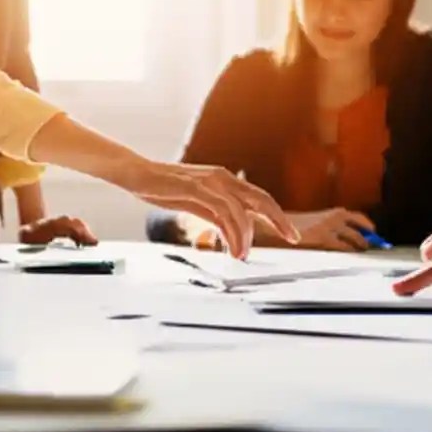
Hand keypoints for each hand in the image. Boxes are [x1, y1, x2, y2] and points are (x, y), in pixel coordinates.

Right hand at [25, 117, 298, 258]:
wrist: (137, 174)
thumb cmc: (165, 189)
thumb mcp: (197, 206)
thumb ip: (217, 216)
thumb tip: (233, 234)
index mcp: (226, 181)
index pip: (260, 198)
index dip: (278, 215)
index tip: (291, 234)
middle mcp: (224, 178)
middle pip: (262, 199)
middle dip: (280, 220)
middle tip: (294, 239)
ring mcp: (212, 182)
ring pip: (244, 209)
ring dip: (247, 236)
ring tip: (244, 257)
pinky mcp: (198, 188)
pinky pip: (224, 211)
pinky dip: (233, 232)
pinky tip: (233, 248)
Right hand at [288, 209, 376, 251]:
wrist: (282, 225)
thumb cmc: (300, 227)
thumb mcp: (320, 222)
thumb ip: (336, 227)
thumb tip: (354, 238)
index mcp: (335, 212)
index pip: (359, 218)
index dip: (369, 226)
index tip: (374, 233)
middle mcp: (336, 216)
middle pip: (361, 229)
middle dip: (368, 239)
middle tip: (370, 247)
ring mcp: (331, 226)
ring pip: (355, 238)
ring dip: (360, 246)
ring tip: (362, 253)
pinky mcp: (324, 237)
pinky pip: (343, 246)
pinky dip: (349, 251)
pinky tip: (350, 256)